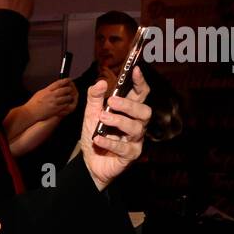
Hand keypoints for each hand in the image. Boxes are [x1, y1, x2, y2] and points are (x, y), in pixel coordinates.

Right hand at [29, 78, 77, 120]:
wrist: (30, 112)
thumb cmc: (33, 104)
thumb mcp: (39, 93)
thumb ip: (47, 90)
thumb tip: (53, 87)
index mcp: (47, 90)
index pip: (58, 83)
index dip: (65, 80)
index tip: (68, 79)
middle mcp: (51, 95)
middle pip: (64, 90)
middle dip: (68, 89)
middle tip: (70, 89)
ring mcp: (54, 102)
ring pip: (66, 98)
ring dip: (69, 97)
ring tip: (69, 97)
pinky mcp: (55, 109)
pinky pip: (65, 105)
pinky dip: (67, 104)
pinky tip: (66, 104)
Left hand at [79, 66, 152, 189]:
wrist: (89, 162)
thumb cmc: (95, 135)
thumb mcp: (90, 114)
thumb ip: (94, 98)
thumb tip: (101, 82)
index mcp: (129, 112)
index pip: (140, 95)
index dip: (140, 82)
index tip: (136, 70)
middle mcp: (136, 124)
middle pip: (144, 111)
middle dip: (129, 105)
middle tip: (112, 102)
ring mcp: (135, 141)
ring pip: (136, 128)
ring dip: (119, 121)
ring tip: (102, 118)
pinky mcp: (130, 156)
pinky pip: (124, 148)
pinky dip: (110, 142)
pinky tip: (98, 139)